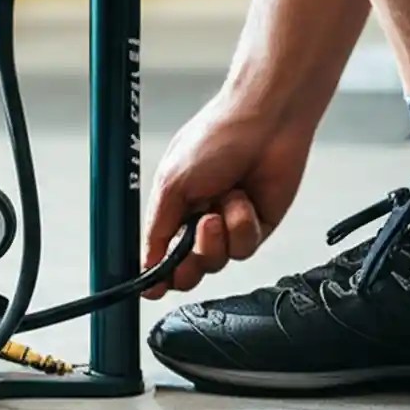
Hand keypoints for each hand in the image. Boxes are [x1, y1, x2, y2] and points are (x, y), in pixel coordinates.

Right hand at [143, 92, 314, 298]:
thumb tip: (145, 264)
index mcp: (172, 208)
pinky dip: (243, 224)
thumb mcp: (172, 184)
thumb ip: (158, 230)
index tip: (155, 287)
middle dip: (189, 263)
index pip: (160, 254)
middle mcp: (198, 219)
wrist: (265, 123)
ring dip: (218, 235)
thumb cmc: (215, 138)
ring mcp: (229, 225)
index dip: (158, 274)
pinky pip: (245, 246)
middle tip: (189, 253)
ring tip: (223, 202)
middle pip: (189, 268)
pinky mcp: (258, 226)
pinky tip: (243, 198)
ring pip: (218, 259)